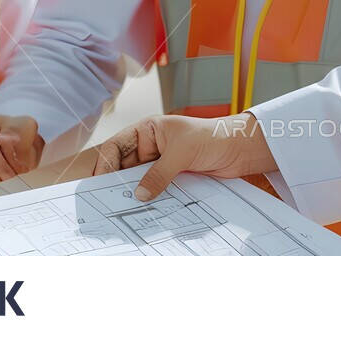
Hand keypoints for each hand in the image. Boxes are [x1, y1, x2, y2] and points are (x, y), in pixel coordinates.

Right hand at [91, 112, 274, 200]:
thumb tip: (139, 194)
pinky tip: (146, 210)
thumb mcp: (183, 152)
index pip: (117, 146)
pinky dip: (149, 198)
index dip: (106, 164)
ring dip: (134, 193)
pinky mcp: (171, 178)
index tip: (100, 183)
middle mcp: (150, 146)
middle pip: (124, 167)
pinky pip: (154, 189)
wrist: (240, 149)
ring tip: (125, 209)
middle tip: (108, 203)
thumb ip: (159, 173)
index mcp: (147, 130)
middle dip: (117, 183)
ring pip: (138, 181)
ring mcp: (160, 163)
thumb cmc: (212, 138)